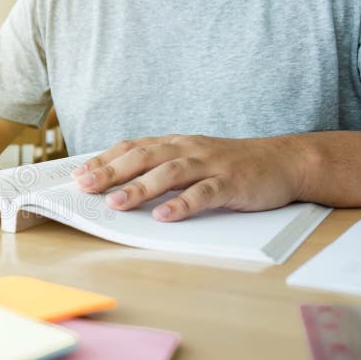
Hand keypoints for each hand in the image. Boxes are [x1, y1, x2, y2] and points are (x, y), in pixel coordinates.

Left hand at [71, 134, 307, 221]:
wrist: (282, 161)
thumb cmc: (227, 165)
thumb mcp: (189, 159)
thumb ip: (158, 168)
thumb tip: (115, 186)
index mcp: (174, 143)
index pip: (132, 148)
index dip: (104, 160)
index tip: (77, 175)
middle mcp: (187, 149)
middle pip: (143, 157)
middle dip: (111, 172)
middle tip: (85, 188)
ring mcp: (210, 165)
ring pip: (170, 173)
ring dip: (140, 188)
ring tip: (116, 203)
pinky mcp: (232, 183)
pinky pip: (204, 193)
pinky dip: (183, 204)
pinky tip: (164, 216)